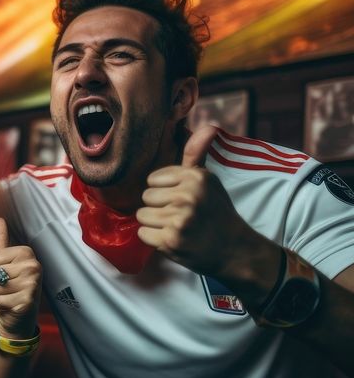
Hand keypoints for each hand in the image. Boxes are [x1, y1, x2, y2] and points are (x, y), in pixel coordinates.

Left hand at [0, 218, 40, 338]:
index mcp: (26, 253)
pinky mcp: (27, 301)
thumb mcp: (5, 262)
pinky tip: (11, 306)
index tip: (5, 275)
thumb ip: (1, 240)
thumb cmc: (10, 288)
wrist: (19, 318)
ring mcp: (32, 284)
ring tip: (8, 296)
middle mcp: (33, 266)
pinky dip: (0, 306)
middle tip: (6, 288)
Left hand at [136, 125, 259, 276]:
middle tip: (180, 216)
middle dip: (158, 208)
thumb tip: (209, 127)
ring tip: (177, 227)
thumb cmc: (216, 212)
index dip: (164, 191)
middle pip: (145, 197)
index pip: (153, 179)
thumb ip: (196, 155)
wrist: (235, 250)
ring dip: (155, 224)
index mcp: (196, 177)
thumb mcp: (208, 181)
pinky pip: (143, 234)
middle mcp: (188, 195)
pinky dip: (154, 239)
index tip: (182, 199)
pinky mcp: (171, 240)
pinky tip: (174, 239)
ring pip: (142, 215)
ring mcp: (179, 218)